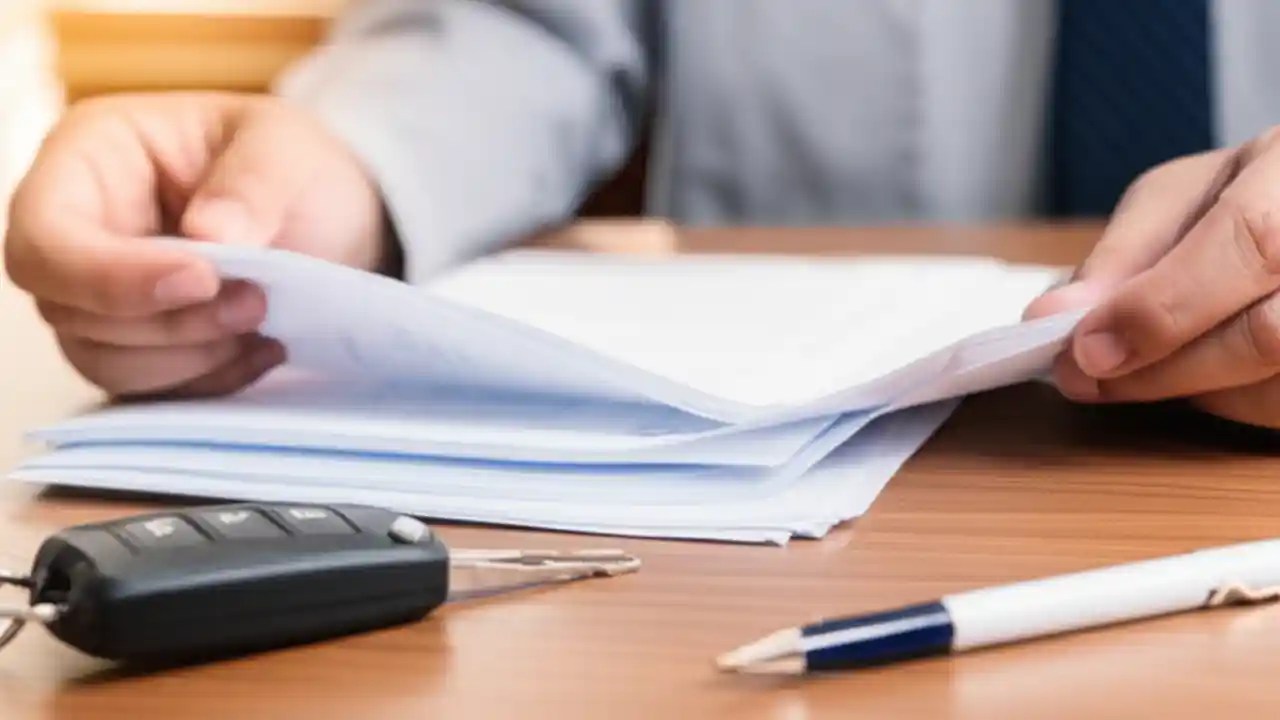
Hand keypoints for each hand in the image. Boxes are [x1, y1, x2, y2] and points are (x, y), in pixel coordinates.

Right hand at [4, 93, 385, 397]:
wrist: (325, 214)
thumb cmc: (291, 165)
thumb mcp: (287, 148)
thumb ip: (252, 184)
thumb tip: (209, 235)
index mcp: (91, 159)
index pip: (46, 236)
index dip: (110, 275)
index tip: (202, 280)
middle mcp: (78, 232)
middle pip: (70, 309)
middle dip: (169, 322)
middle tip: (255, 301)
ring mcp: (103, 296)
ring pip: (105, 361)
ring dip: (192, 358)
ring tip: (264, 322)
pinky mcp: (141, 346)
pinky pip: (151, 391)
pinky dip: (212, 380)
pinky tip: (265, 350)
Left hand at [1025, 133, 1279, 428]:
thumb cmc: (1252, 194)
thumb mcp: (1181, 198)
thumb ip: (1123, 255)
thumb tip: (1054, 317)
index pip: (1252, 242)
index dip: (1162, 306)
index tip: (1085, 348)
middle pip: (1272, 333)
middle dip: (1160, 367)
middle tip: (1084, 375)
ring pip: (1278, 389)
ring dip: (1190, 392)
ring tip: (1137, 371)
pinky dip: (1228, 405)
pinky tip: (1197, 378)